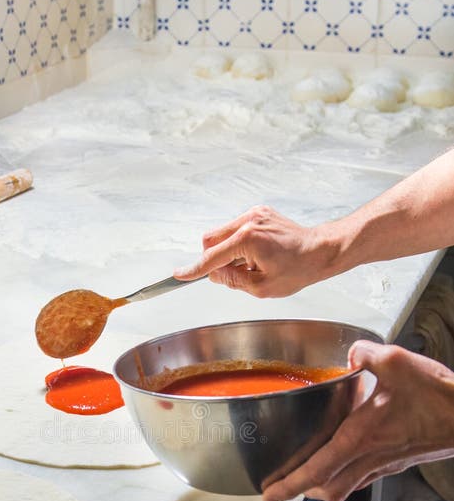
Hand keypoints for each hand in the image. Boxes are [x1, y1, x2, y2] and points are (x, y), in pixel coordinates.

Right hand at [174, 206, 339, 297]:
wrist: (320, 251)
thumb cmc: (297, 270)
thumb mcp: (261, 287)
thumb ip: (232, 280)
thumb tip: (215, 274)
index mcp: (247, 240)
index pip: (211, 258)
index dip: (194, 270)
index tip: (179, 275)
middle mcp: (248, 221)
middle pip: (210, 240)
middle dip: (214, 259)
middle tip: (233, 275)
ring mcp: (254, 214)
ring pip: (222, 234)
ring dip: (228, 252)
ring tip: (252, 265)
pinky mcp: (259, 213)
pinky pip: (236, 229)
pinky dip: (238, 244)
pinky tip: (257, 255)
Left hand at [262, 341, 453, 500]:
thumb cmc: (439, 397)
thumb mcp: (398, 362)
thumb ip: (367, 353)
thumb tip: (354, 352)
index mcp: (361, 437)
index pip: (316, 470)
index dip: (289, 485)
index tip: (269, 493)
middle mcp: (370, 456)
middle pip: (326, 488)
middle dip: (300, 491)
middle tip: (281, 486)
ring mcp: (386, 463)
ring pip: (345, 487)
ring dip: (322, 486)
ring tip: (306, 477)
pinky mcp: (399, 461)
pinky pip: (363, 477)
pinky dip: (345, 476)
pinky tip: (345, 461)